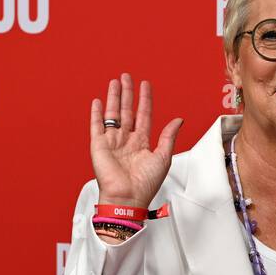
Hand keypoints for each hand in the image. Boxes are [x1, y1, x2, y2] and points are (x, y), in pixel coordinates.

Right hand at [90, 72, 182, 207]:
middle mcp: (126, 141)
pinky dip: (96, 113)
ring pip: (113, 114)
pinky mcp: (98, 146)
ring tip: (115, 82)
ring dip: (114, 98)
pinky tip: (98, 101)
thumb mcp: (163, 157)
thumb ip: (169, 137)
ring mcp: (112, 142)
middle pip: (127, 111)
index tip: (146, 85)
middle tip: (127, 77)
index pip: (143, 115)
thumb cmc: (146, 184)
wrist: (128, 197)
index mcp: (141, 143)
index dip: (145, 100)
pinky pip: (96, 126)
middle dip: (127, 93)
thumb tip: (179, 120)